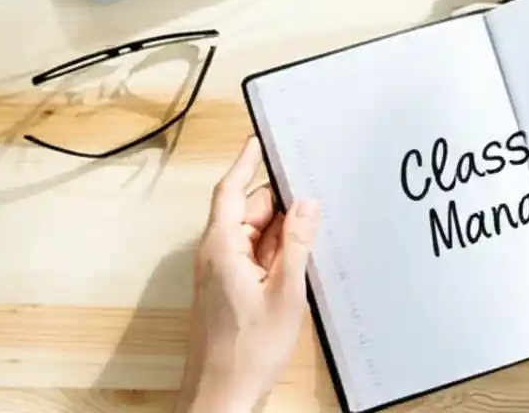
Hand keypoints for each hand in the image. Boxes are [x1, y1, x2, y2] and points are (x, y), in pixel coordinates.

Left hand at [176, 138, 321, 412]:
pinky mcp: (227, 290)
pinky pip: (253, 257)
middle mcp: (215, 256)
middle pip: (247, 211)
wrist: (222, 396)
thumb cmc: (248, 352)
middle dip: (279, 204)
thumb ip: (296, 243)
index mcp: (222, 248)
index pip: (230, 191)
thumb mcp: (286, 292)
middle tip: (314, 199)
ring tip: (311, 237)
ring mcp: (219, 274)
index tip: (258, 141)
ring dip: (280, 233)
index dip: (245, 163)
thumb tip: (306, 204)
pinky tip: (298, 263)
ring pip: (253, 235)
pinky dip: (275, 253)